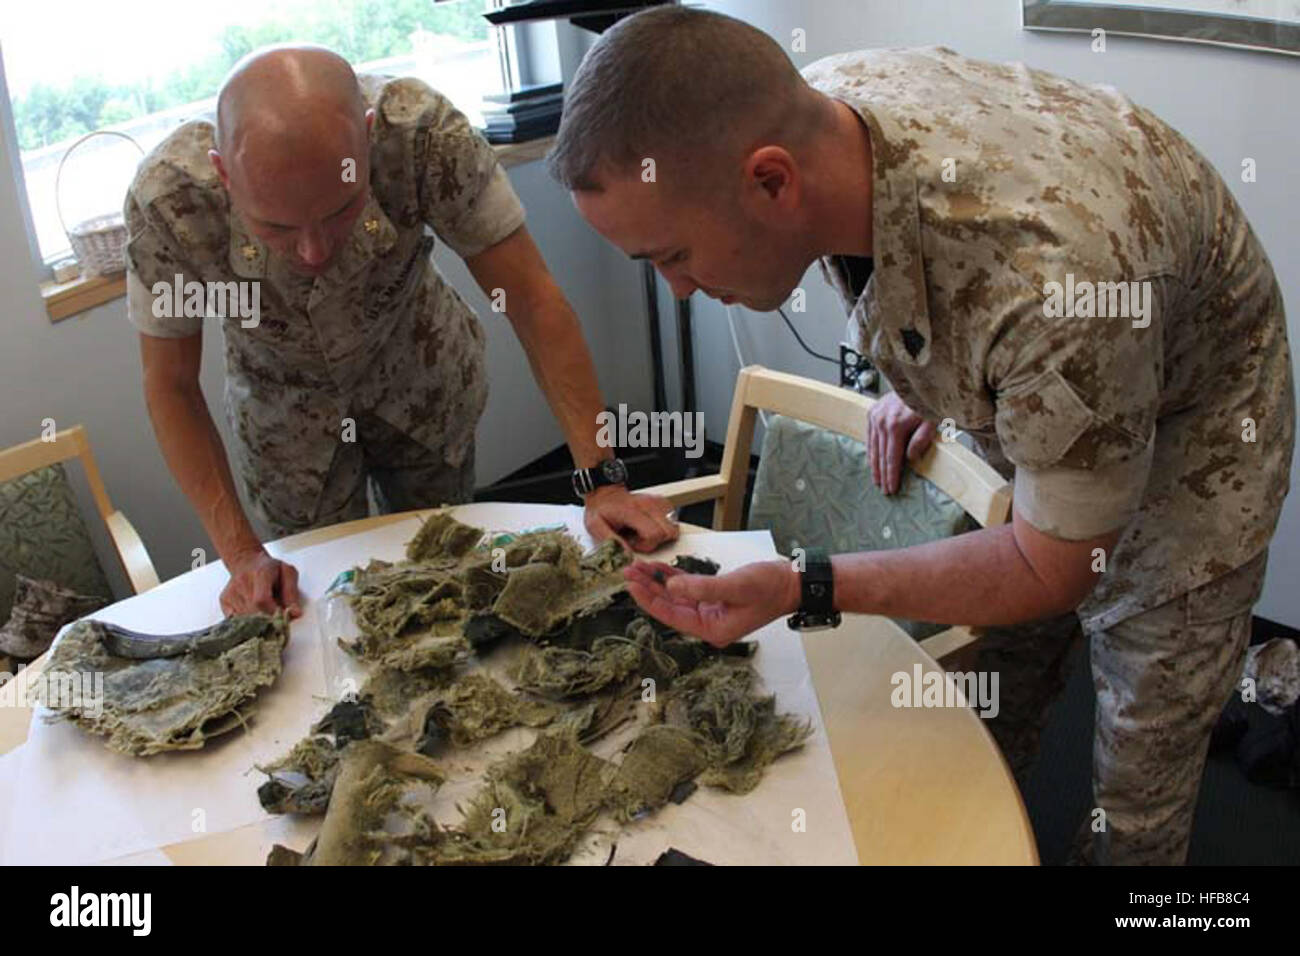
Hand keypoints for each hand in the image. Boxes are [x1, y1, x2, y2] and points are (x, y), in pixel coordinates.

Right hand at [220, 547, 301, 618]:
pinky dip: (245, 621)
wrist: (247, 561)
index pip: (261, 600)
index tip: (281, 615)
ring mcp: (231, 591)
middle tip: (275, 615)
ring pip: (244, 618)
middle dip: (267, 618)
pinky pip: (235, 619)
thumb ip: (291, 593)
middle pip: (253, 612)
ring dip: (257, 621)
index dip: (272, 612)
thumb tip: (294, 613)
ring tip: (264, 611)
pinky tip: (252, 614)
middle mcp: (242, 582)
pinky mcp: (224, 600)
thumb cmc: (270, 568)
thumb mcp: (287, 573)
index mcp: (260, 573)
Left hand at [584, 485, 679, 552]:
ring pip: (674, 527)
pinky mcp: (662, 503)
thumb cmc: (601, 509)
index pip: (654, 533)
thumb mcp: (595, 526)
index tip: (633, 543)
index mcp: (632, 511)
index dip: (645, 545)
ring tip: (644, 533)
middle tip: (640, 539)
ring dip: (662, 535)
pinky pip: (673, 520)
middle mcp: (649, 504)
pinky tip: (650, 526)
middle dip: (656, 542)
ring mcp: (657, 502)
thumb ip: (610, 541)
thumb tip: (626, 555)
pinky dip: (664, 527)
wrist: (605, 492)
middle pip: (668, 532)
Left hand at [623, 559, 799, 647]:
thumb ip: (702, 587)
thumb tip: (672, 586)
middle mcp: (708, 624)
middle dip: (649, 589)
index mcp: (711, 629)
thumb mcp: (734, 586)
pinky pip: (688, 590)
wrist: (792, 584)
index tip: (631, 584)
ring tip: (638, 567)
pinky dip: (673, 579)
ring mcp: (711, 613)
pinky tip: (659, 568)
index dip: (649, 599)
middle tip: (628, 571)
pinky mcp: (715, 600)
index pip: (671, 616)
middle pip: (670, 607)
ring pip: (676, 598)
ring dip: (658, 583)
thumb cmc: (768, 587)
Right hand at [867, 391, 935, 494]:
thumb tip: (910, 458)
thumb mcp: (931, 421)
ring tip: (876, 479)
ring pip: (873, 447)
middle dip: (882, 474)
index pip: (892, 457)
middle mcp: (881, 421)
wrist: (919, 381)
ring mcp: (875, 416)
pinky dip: (871, 449)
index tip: (891, 488)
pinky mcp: (872, 411)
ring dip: (874, 464)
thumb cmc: (928, 400)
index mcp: (896, 426)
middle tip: (883, 489)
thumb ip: (921, 440)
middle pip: (881, 455)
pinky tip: (872, 459)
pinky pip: (869, 435)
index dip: (891, 475)